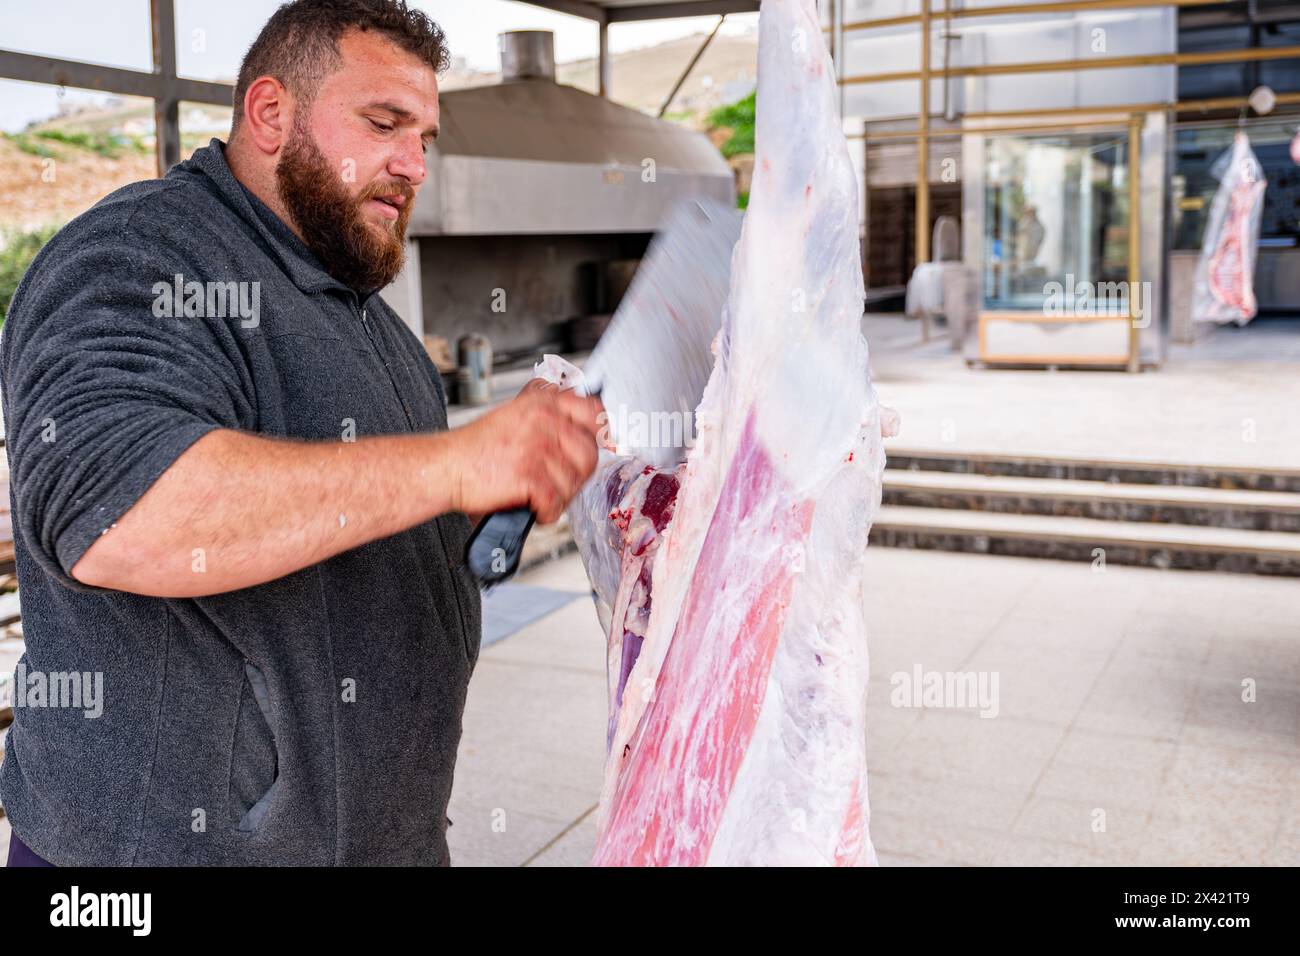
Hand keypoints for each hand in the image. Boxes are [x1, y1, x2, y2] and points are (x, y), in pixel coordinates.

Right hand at [450, 379, 603, 523]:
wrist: (445, 467)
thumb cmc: (477, 450)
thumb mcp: (515, 417)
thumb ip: (549, 418)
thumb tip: (586, 430)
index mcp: (542, 403)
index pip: (592, 410)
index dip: (599, 431)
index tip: (598, 444)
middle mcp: (543, 420)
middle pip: (589, 453)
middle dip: (576, 476)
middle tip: (556, 483)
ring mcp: (538, 446)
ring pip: (573, 482)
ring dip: (558, 496)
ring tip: (537, 495)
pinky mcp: (530, 474)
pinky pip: (555, 502)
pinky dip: (544, 512)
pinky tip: (531, 506)